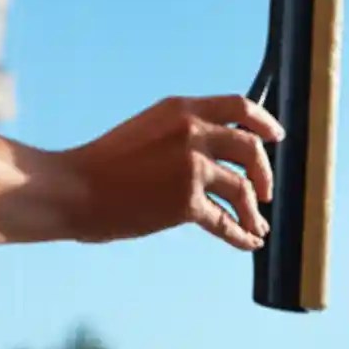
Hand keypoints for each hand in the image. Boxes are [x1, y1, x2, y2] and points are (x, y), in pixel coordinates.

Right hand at [58, 94, 284, 250]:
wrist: (72, 189)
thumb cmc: (105, 163)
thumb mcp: (149, 129)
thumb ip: (185, 132)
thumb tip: (223, 148)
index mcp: (181, 109)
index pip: (239, 106)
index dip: (264, 121)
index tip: (277, 136)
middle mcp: (192, 132)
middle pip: (251, 148)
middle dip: (265, 172)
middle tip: (265, 191)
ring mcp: (191, 167)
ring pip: (242, 189)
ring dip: (253, 210)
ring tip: (257, 224)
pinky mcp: (186, 202)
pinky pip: (225, 221)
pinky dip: (241, 234)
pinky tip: (249, 242)